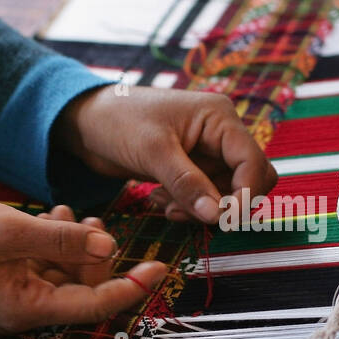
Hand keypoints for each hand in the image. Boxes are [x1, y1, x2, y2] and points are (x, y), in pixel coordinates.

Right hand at [0, 195, 166, 333]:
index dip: (131, 287)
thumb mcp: (13, 230)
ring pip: (69, 275)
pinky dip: (58, 244)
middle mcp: (25, 310)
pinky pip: (48, 266)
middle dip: (97, 257)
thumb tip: (108, 249)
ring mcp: (17, 296)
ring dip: (78, 246)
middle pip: (84, 290)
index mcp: (26, 309)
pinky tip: (54, 217)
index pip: (93, 306)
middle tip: (97, 223)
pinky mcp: (11, 279)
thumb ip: (63, 241)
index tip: (160, 268)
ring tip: (70, 215)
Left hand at [54, 86, 277, 223]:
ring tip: (162, 202)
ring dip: (198, 207)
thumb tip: (219, 216)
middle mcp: (221, 133)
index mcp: (220, 117)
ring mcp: (207, 152)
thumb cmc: (117, 120)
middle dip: (225, 203)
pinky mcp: (192, 168)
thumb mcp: (152, 152)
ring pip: (226, 193)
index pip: (253, 162)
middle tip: (191, 214)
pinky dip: (186, 206)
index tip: (224, 221)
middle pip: (250, 179)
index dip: (245, 195)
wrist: (85, 121)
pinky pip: (204, 196)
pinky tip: (157, 198)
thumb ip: (187, 183)